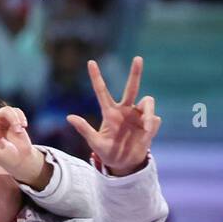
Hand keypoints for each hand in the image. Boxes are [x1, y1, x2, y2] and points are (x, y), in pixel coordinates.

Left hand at [66, 56, 158, 176]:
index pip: (102, 91)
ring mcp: (139, 115)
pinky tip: (146, 136)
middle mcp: (125, 110)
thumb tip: (69, 116)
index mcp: (110, 112)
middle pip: (132, 87)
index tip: (91, 62)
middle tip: (138, 58)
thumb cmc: (107, 152)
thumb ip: (84, 129)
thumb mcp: (94, 142)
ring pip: (148, 102)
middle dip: (135, 73)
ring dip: (148, 113)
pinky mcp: (150, 122)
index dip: (97, 77)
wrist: (124, 163)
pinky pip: (153, 119)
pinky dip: (150, 127)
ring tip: (145, 129)